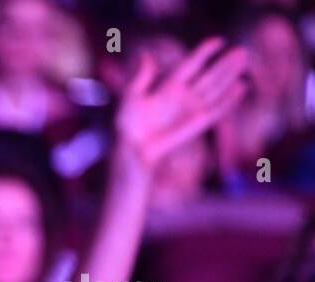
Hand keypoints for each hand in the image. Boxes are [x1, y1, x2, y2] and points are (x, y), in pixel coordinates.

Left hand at [114, 38, 249, 173]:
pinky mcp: (198, 122)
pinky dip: (229, 99)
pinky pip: (218, 109)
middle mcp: (185, 95)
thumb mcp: (132, 96)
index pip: (192, 64)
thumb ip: (142, 76)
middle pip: (210, 75)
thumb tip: (145, 53)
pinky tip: (241, 87)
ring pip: (217, 88)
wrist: (135, 148)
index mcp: (170, 86)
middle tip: (241, 51)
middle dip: (225, 63)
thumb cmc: (129, 124)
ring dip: (231, 75)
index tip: (219, 41)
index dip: (205, 52)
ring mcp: (193, 108)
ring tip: (244, 60)